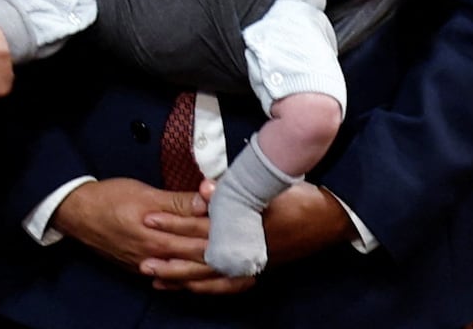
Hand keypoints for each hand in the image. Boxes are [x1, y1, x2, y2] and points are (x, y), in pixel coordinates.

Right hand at [52, 179, 239, 288]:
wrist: (77, 214)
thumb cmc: (109, 198)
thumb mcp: (144, 194)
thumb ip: (177, 201)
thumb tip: (206, 201)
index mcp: (159, 235)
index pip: (201, 237)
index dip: (226, 235)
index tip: (250, 232)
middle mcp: (156, 255)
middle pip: (199, 258)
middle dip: (228, 258)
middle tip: (257, 258)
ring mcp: (149, 265)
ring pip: (188, 273)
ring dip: (215, 275)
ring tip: (241, 276)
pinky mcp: (143, 268)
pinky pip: (173, 278)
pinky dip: (191, 281)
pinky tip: (205, 282)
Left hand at [142, 178, 350, 292]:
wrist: (330, 216)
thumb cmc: (298, 194)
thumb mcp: (268, 184)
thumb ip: (233, 187)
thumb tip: (204, 189)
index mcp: (246, 224)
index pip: (201, 224)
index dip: (174, 222)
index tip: (150, 218)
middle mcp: (247, 246)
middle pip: (200, 254)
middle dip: (169, 256)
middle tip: (142, 258)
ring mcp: (252, 261)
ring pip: (209, 274)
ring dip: (181, 276)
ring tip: (155, 278)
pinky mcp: (256, 267)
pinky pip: (226, 284)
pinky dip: (204, 287)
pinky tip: (187, 287)